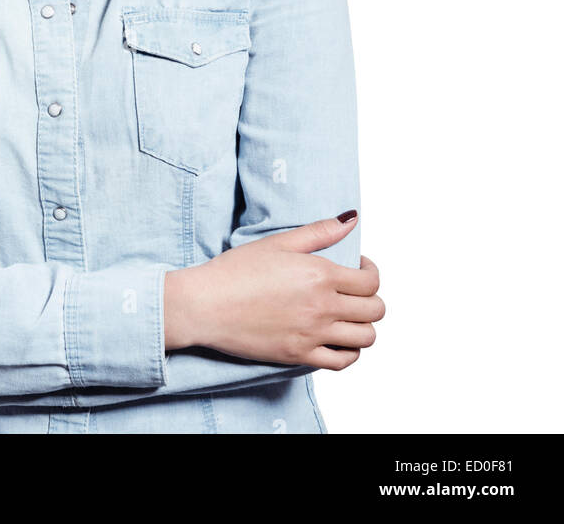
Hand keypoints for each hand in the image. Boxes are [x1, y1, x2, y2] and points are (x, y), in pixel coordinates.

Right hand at [163, 213, 384, 370]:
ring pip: (365, 339)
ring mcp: (313, 334)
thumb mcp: (279, 242)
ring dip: (363, 326)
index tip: (359, 269)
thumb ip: (320, 231)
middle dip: (371, 299)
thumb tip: (351, 219)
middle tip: (354, 293)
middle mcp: (323, 307)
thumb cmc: (236, 270)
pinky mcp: (300, 356)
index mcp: (321, 275)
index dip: (371, 273)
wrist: (206, 304)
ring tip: (346, 316)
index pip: (370, 282)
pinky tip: (336, 339)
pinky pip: (342, 362)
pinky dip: (348, 352)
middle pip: (375, 311)